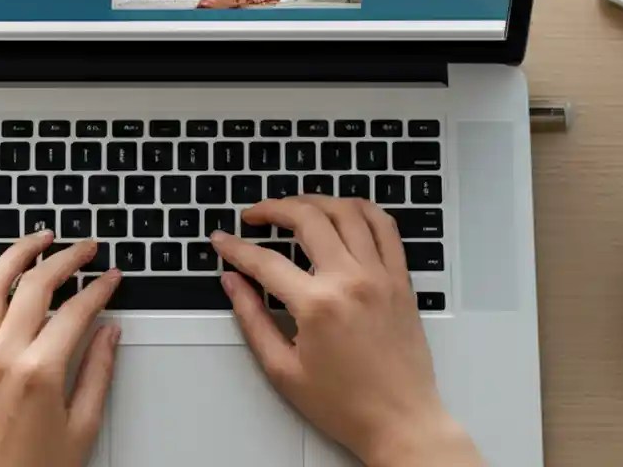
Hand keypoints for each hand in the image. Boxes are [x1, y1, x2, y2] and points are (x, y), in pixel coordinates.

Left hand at [0, 231, 121, 466]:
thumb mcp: (82, 428)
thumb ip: (97, 373)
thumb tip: (108, 333)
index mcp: (39, 373)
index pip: (76, 310)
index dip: (99, 288)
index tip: (111, 278)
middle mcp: (2, 358)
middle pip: (35, 285)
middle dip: (65, 258)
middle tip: (84, 247)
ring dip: (17, 255)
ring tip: (37, 240)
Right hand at [211, 197, 483, 466]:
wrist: (401, 421)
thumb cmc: (344, 404)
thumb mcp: (283, 369)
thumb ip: (252, 319)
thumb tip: (232, 283)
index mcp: (317, 305)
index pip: (265, 261)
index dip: (236, 247)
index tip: (221, 241)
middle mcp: (351, 280)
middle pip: (307, 218)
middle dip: (272, 209)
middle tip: (254, 216)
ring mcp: (381, 276)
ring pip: (347, 211)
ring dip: (315, 200)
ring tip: (294, 207)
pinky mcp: (400, 280)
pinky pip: (385, 227)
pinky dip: (362, 209)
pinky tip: (344, 211)